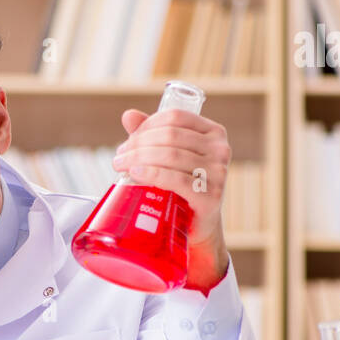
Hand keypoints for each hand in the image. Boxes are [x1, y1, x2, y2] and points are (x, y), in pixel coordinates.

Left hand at [111, 107, 230, 290]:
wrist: (197, 224)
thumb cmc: (182, 186)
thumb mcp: (169, 156)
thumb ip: (151, 134)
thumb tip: (128, 115)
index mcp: (213, 133)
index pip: (175, 117)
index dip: (147, 125)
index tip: (128, 141)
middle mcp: (220, 149)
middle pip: (170, 136)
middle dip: (138, 144)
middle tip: (119, 157)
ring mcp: (218, 173)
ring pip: (171, 155)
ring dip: (139, 158)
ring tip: (121, 166)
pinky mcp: (211, 197)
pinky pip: (176, 180)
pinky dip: (152, 173)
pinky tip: (136, 173)